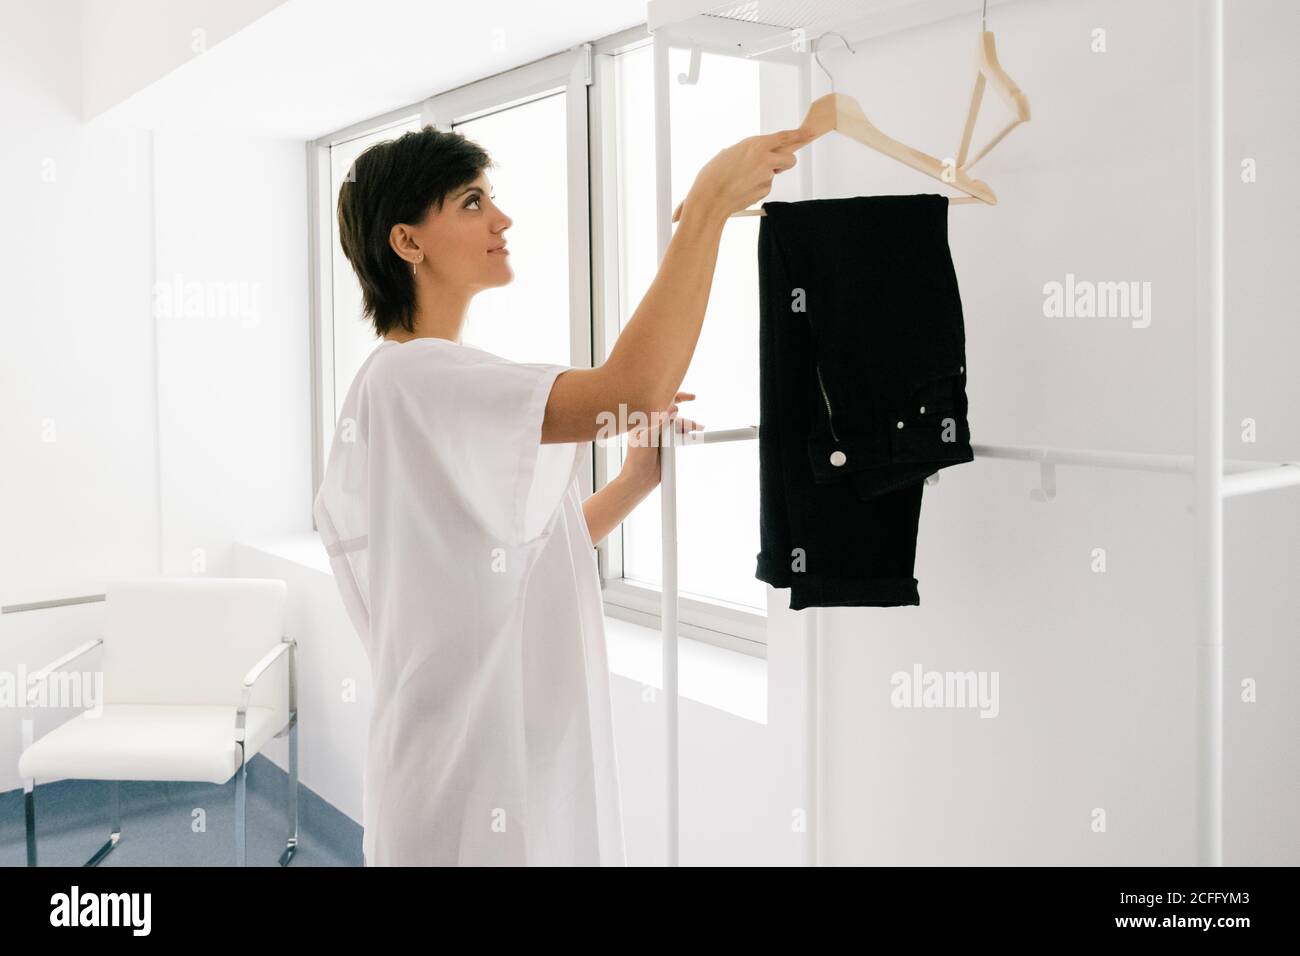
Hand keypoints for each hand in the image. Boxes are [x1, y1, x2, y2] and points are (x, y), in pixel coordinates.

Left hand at [620, 391, 702, 490]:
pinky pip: (677, 435)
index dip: (675, 396)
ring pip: (676, 425)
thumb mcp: (648, 438)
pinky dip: (685, 434)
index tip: (691, 398)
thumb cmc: (637, 460)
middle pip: (671, 414)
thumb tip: (674, 408)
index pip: (659, 402)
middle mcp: (650, 425)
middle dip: (685, 418)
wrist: (639, 482)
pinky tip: (693, 435)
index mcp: (642, 420)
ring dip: (688, 426)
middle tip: (697, 426)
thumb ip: (661, 423)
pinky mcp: (664, 445)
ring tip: (699, 429)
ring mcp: (658, 435)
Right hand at [675, 127, 814, 222]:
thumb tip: (759, 157)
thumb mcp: (730, 153)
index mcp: (755, 144)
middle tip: (773, 166)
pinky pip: (765, 187)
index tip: (811, 132)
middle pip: (789, 158)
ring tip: (743, 180)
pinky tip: (741, 189)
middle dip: (785, 162)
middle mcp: (765, 158)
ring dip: (764, 176)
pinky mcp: (764, 190)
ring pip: (774, 175)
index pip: (784, 137)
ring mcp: (767, 176)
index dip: (800, 135)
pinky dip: (756, 188)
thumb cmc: (714, 175)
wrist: (710, 198)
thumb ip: (749, 152)